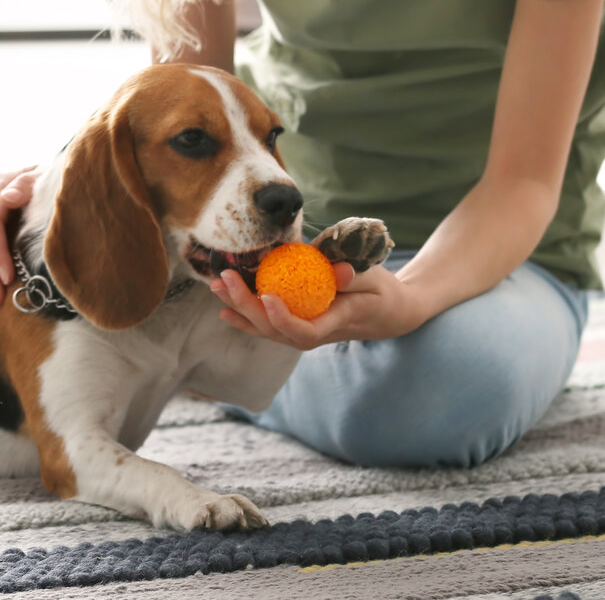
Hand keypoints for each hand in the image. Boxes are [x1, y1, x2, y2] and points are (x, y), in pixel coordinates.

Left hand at [209, 263, 428, 349]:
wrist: (388, 313)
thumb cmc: (381, 292)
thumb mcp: (375, 280)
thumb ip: (356, 276)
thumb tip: (340, 271)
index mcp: (335, 323)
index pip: (304, 331)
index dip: (283, 318)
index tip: (267, 296)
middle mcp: (314, 334)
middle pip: (274, 330)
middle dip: (246, 306)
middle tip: (226, 279)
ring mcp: (302, 333)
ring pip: (266, 328)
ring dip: (239, 308)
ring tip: (216, 287)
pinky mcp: (296, 325)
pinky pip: (267, 325)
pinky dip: (245, 317)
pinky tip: (224, 309)